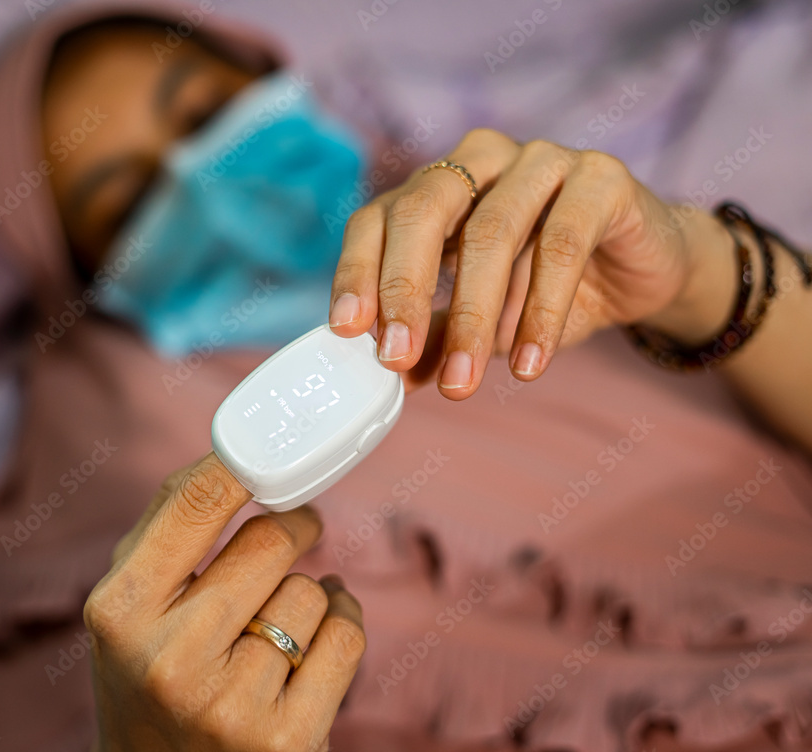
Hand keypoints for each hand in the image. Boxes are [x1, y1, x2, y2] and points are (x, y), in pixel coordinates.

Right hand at [84, 453, 364, 751]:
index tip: (273, 454)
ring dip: (311, 593)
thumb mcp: (131, 610)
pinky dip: (342, 623)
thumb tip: (236, 459)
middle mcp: (169, 658)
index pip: (194, 503)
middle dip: (296, 525)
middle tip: (299, 526)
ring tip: (283, 618)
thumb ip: (169, 533)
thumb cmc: (151, 679)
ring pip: (312, 591)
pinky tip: (315, 641)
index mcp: (121, 610)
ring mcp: (229, 705)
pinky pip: (345, 636)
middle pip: (270, 541)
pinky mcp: (284, 740)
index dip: (248, 464)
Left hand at [328, 129, 732, 396]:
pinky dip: (540, 311)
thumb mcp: (483, 318)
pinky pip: (562, 243)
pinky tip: (529, 362)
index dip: (357, 272)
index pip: (378, 219)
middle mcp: (480, 161)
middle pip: (423, 212)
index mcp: (438, 187)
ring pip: (492, 231)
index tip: (348, 331)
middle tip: (397, 358)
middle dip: (406, 290)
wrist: (641, 271)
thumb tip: (394, 375)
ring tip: (463, 381)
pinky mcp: (601, 177)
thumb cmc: (548, 288)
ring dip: (474, 316)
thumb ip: (438, 336)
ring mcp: (541, 160)